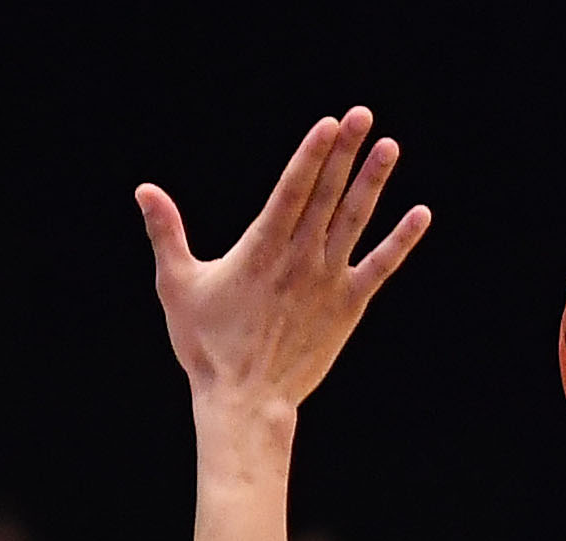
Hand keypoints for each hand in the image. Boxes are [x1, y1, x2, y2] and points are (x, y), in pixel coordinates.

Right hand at [137, 109, 430, 411]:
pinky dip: (401, 241)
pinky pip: (380, 267)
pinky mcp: (347, 307)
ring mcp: (327, 281)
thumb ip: (167, 233)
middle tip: (361, 114)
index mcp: (260, 249)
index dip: (312, 154)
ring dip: (373, 182)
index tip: (329, 124)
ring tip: (389, 147)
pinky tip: (421, 214)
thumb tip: (144, 189)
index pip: (292, 189)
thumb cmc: (208, 347)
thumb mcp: (178, 286)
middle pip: (326, 194)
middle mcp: (299, 258)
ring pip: (354, 221)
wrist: (245, 402)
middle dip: (344, 152)